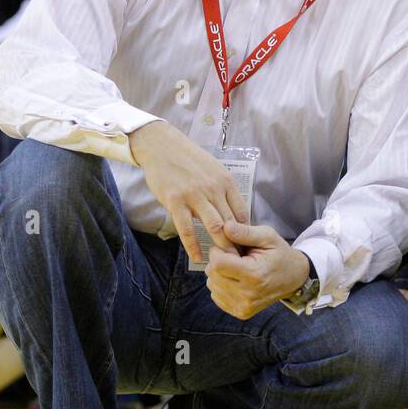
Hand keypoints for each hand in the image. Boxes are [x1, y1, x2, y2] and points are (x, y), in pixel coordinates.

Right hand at [129, 120, 246, 262]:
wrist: (161, 145)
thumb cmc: (188, 160)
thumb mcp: (214, 170)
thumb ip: (223, 191)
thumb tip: (233, 214)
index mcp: (226, 182)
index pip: (242, 213)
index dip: (246, 232)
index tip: (245, 246)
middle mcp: (214, 189)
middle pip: (232, 223)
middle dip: (237, 244)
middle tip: (240, 262)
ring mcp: (195, 195)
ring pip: (215, 227)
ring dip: (220, 247)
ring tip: (223, 262)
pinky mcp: (176, 201)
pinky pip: (187, 229)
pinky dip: (193, 246)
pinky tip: (197, 258)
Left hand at [206, 221, 311, 318]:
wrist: (294, 278)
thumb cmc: (280, 255)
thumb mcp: (268, 236)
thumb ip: (245, 232)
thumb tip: (224, 227)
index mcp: (254, 275)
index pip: (218, 263)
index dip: (218, 251)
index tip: (230, 247)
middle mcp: (248, 294)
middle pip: (212, 274)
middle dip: (218, 261)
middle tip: (235, 257)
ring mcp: (244, 306)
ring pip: (212, 285)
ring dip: (219, 274)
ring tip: (237, 268)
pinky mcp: (240, 312)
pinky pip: (217, 296)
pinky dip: (222, 285)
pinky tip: (236, 279)